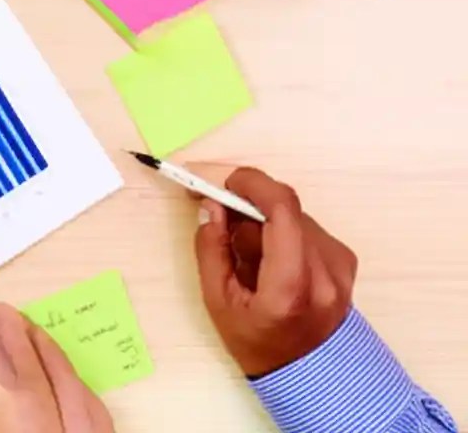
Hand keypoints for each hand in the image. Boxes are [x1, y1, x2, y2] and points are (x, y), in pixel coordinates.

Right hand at [0, 304, 112, 432]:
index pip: (26, 381)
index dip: (9, 346)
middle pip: (59, 380)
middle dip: (34, 343)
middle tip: (12, 315)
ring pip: (83, 393)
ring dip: (58, 360)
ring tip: (35, 337)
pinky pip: (98, 411)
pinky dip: (78, 387)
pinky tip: (65, 378)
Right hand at [194, 167, 358, 376]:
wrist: (311, 374)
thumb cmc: (257, 342)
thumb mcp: (218, 302)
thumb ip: (211, 250)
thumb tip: (212, 206)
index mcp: (290, 285)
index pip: (282, 210)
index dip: (253, 183)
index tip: (225, 182)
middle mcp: (325, 270)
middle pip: (285, 210)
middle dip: (249, 206)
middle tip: (220, 218)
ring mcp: (341, 264)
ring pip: (294, 217)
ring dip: (265, 223)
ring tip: (249, 257)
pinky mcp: (345, 260)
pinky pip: (306, 229)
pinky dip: (282, 234)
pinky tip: (271, 262)